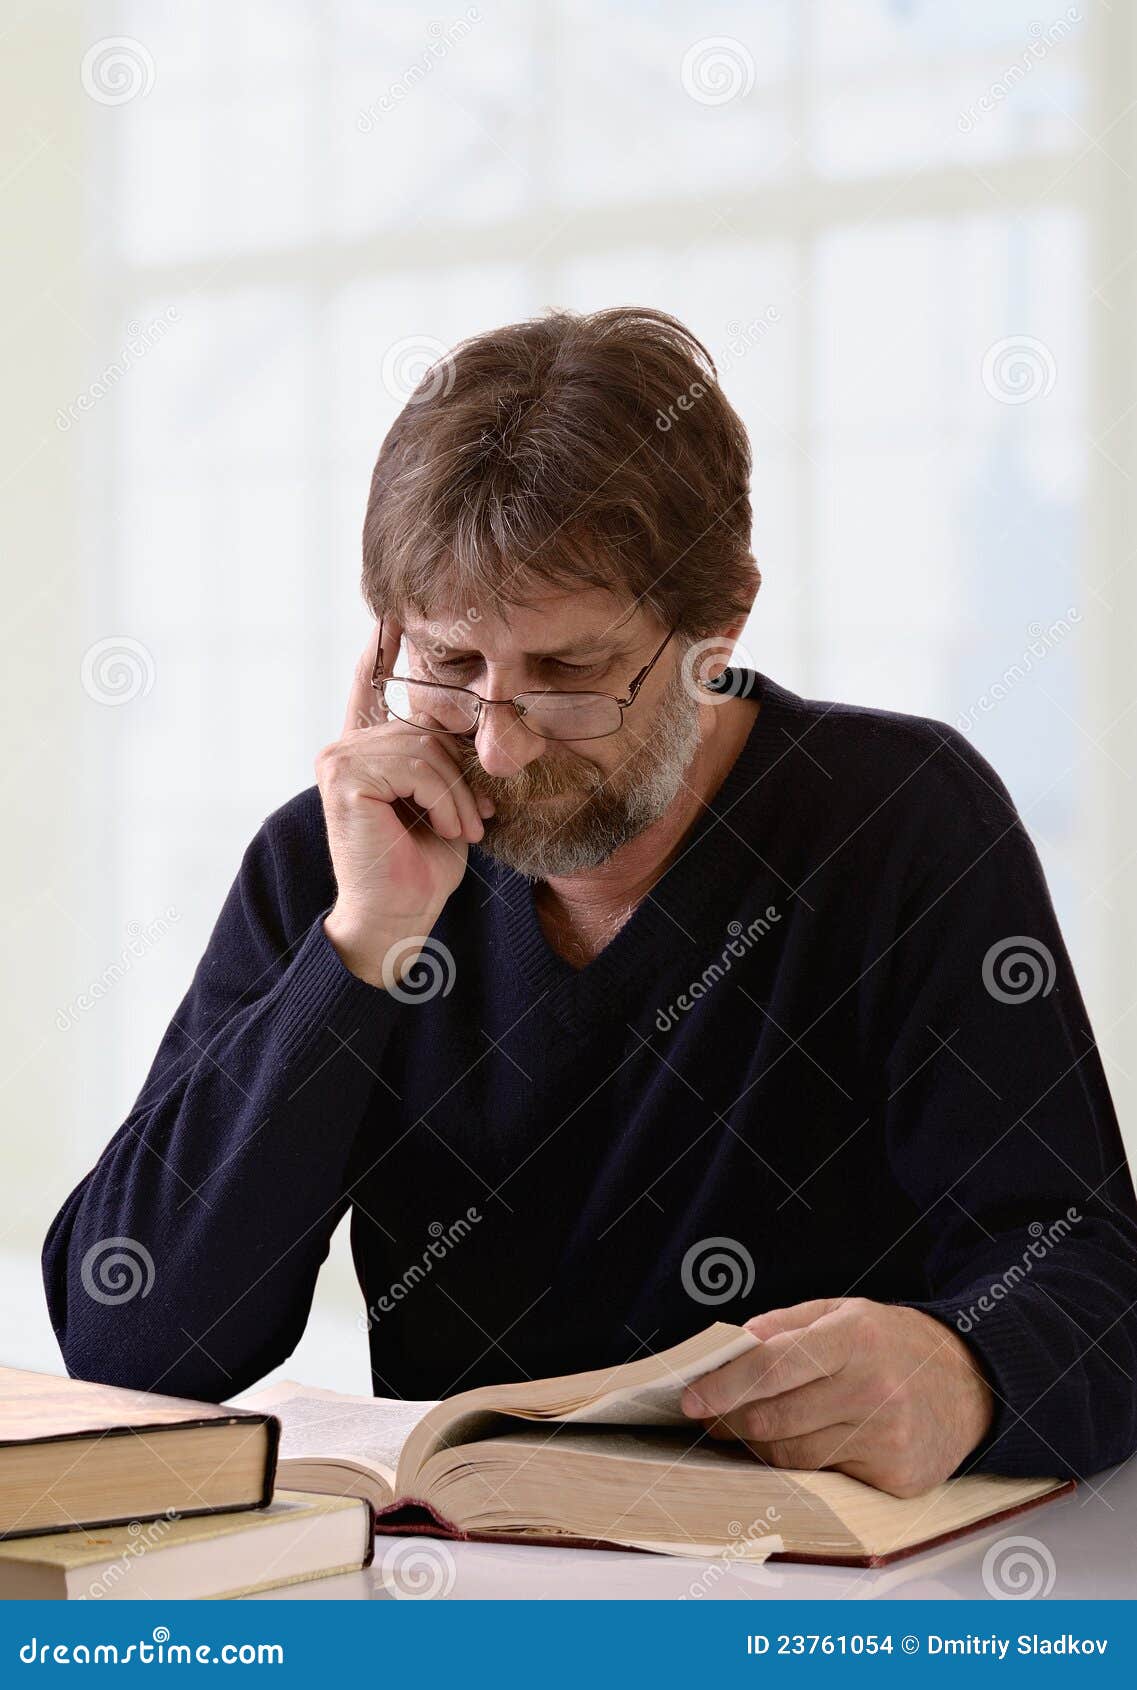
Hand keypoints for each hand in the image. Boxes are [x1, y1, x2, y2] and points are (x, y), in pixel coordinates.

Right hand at [317, 619, 493, 986]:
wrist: (399, 917)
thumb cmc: (424, 864)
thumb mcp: (447, 799)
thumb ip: (446, 758)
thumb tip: (478, 713)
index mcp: (366, 750)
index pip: (372, 685)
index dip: (381, 648)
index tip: (389, 612)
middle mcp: (344, 747)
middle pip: (425, 725)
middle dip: (460, 773)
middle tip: (475, 819)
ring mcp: (338, 759)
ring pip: (425, 746)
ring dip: (456, 794)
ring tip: (462, 829)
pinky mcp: (344, 777)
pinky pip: (418, 766)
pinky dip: (445, 800)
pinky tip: (448, 829)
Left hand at [679, 1296, 994, 1497]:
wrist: (971, 1382)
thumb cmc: (894, 1343)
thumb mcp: (844, 1312)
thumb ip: (786, 1324)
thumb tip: (734, 1344)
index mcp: (855, 1339)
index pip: (775, 1365)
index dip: (726, 1385)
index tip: (691, 1399)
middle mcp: (874, 1390)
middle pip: (776, 1418)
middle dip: (732, 1421)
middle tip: (710, 1417)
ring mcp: (887, 1439)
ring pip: (794, 1456)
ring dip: (760, 1445)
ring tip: (747, 1428)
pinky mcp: (896, 1478)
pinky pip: (826, 1478)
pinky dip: (803, 1464)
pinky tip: (799, 1444)